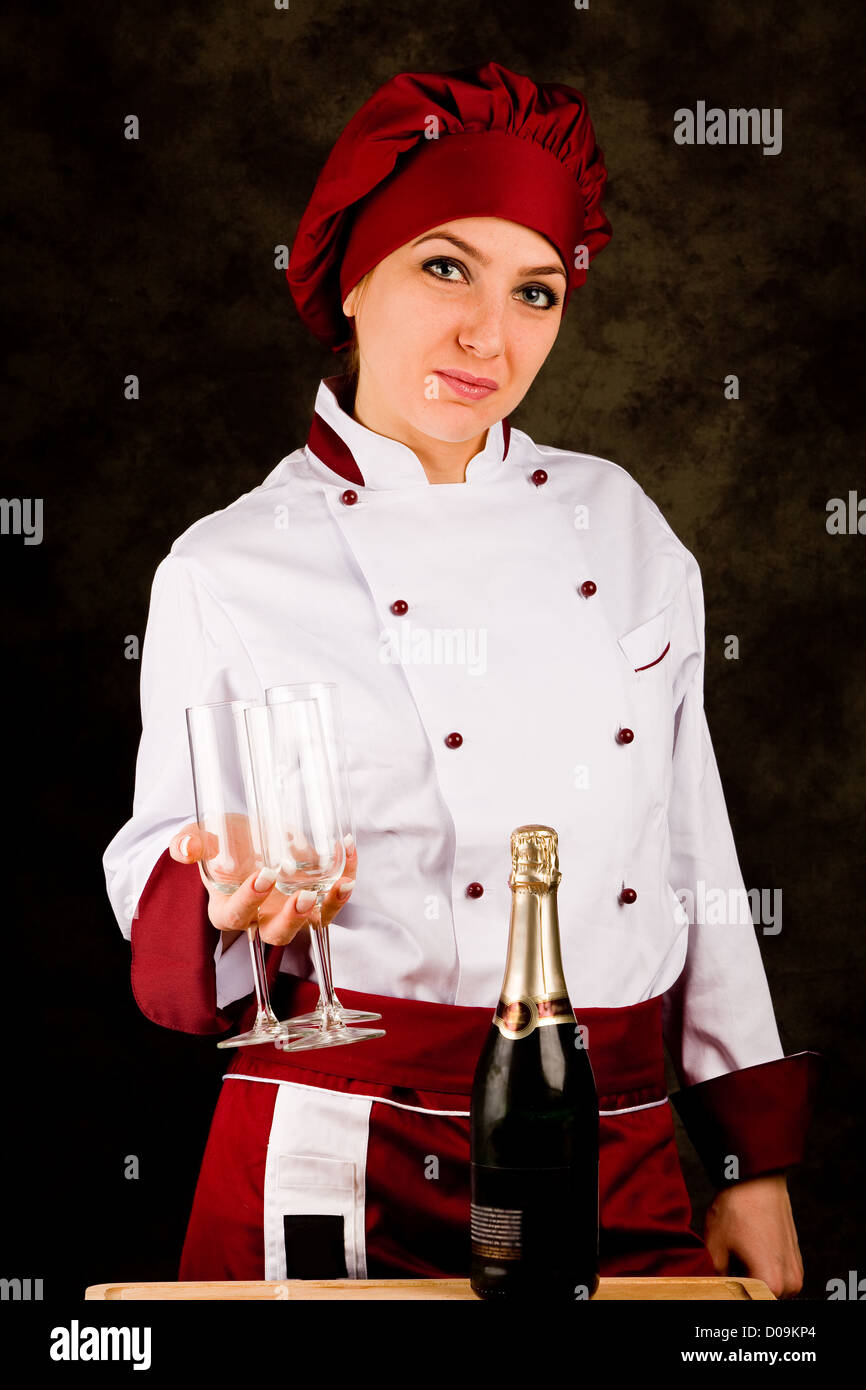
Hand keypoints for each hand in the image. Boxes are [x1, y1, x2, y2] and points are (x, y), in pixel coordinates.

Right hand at [168, 819, 356, 948]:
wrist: (248, 834)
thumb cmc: (220, 841)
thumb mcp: (202, 836)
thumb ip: (189, 842)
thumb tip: (184, 850)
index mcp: (227, 907)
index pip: (235, 916)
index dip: (248, 902)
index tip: (263, 876)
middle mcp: (261, 917)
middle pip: (277, 934)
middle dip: (292, 919)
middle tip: (304, 895)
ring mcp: (290, 911)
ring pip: (312, 924)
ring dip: (330, 907)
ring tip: (343, 883)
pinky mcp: (314, 899)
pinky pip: (333, 900)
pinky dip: (345, 881)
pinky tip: (348, 852)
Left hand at [702, 1172, 803, 1297]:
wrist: (757, 1177)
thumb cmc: (737, 1208)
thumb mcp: (715, 1246)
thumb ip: (715, 1277)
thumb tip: (712, 1287)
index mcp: (771, 1283)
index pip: (746, 1302)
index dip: (730, 1294)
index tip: (720, 1282)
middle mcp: (790, 1283)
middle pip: (759, 1298)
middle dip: (741, 1289)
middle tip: (724, 1271)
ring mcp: (795, 1271)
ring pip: (769, 1290)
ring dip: (752, 1282)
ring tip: (734, 1261)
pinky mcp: (795, 1259)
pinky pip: (777, 1277)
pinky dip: (762, 1271)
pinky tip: (746, 1253)